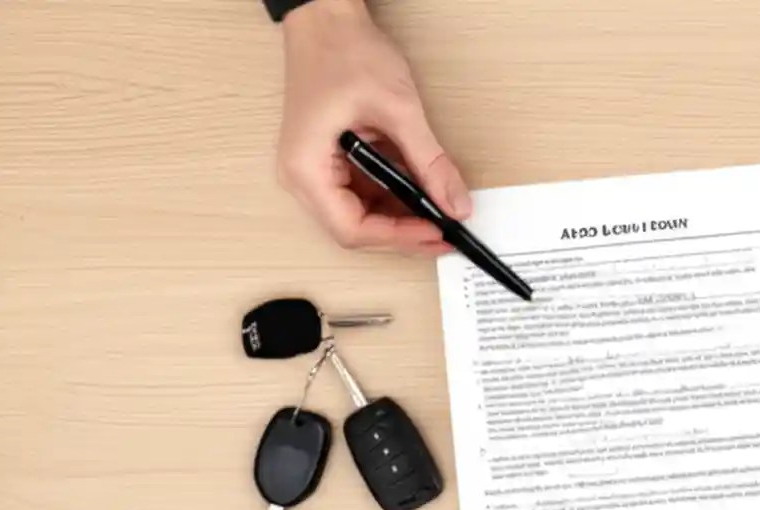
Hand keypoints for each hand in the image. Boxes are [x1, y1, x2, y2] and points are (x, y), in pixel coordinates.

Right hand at [276, 0, 470, 252]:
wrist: (327, 18)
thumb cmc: (344, 51)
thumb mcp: (398, 110)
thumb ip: (430, 163)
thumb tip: (455, 204)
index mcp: (306, 167)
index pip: (352, 228)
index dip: (397, 238)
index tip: (435, 234)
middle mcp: (303, 175)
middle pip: (355, 227)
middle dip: (402, 231)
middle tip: (444, 231)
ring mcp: (315, 168)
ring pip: (361, 212)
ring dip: (400, 214)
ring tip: (439, 209)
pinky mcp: (331, 159)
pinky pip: (362, 190)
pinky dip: (394, 193)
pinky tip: (421, 187)